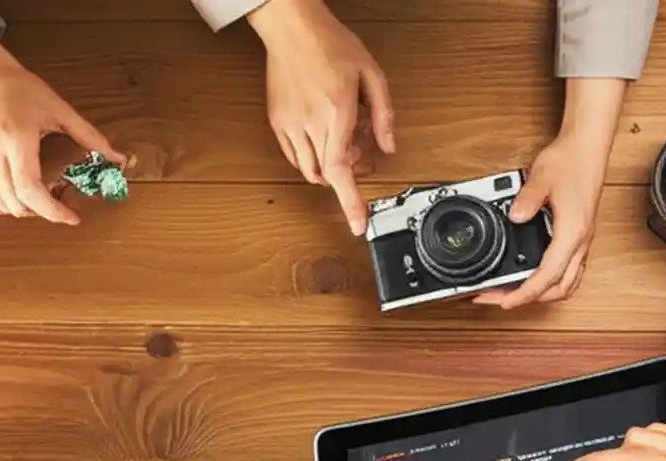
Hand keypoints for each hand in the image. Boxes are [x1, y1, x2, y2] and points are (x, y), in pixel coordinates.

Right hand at [0, 35, 124, 221]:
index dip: (52, 211)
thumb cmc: (22, 90)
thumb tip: (115, 156)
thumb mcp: (59, 109)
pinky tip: (26, 193)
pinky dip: (11, 204)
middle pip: (17, 204)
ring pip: (3, 207)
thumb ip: (88, 135)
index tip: (72, 218)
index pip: (30, 189)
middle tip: (63, 205)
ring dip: (27, 210)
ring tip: (44, 198)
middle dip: (44, 212)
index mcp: (16, 140)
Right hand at [248, 0, 393, 235]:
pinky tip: (322, 138)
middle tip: (362, 157)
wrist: (292, 30)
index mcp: (336, 113)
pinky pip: (294, 156)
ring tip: (341, 142)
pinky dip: (310, 159)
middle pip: (327, 174)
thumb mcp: (371, 74)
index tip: (358, 224)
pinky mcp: (277, 122)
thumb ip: (384, 113)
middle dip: (346, 177)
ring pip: (308, 170)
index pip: (341, 171)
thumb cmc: (330, 45)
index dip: (351, 202)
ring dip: (328, 169)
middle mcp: (310, 124)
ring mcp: (289, 125)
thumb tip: (389, 145)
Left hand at [475, 78, 624, 308]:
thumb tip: (514, 217)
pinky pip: (571, 271)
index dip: (525, 294)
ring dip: (543, 294)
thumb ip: (527, 200)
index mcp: (572, 232)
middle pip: (559, 289)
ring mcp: (583, 241)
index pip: (548, 276)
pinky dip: (552, 281)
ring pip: (568, 283)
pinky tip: (535, 276)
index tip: (506, 302)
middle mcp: (581, 242)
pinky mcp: (580, 236)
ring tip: (515, 293)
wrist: (588, 147)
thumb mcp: (541, 177)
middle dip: (529, 299)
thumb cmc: (570, 161)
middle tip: (499, 298)